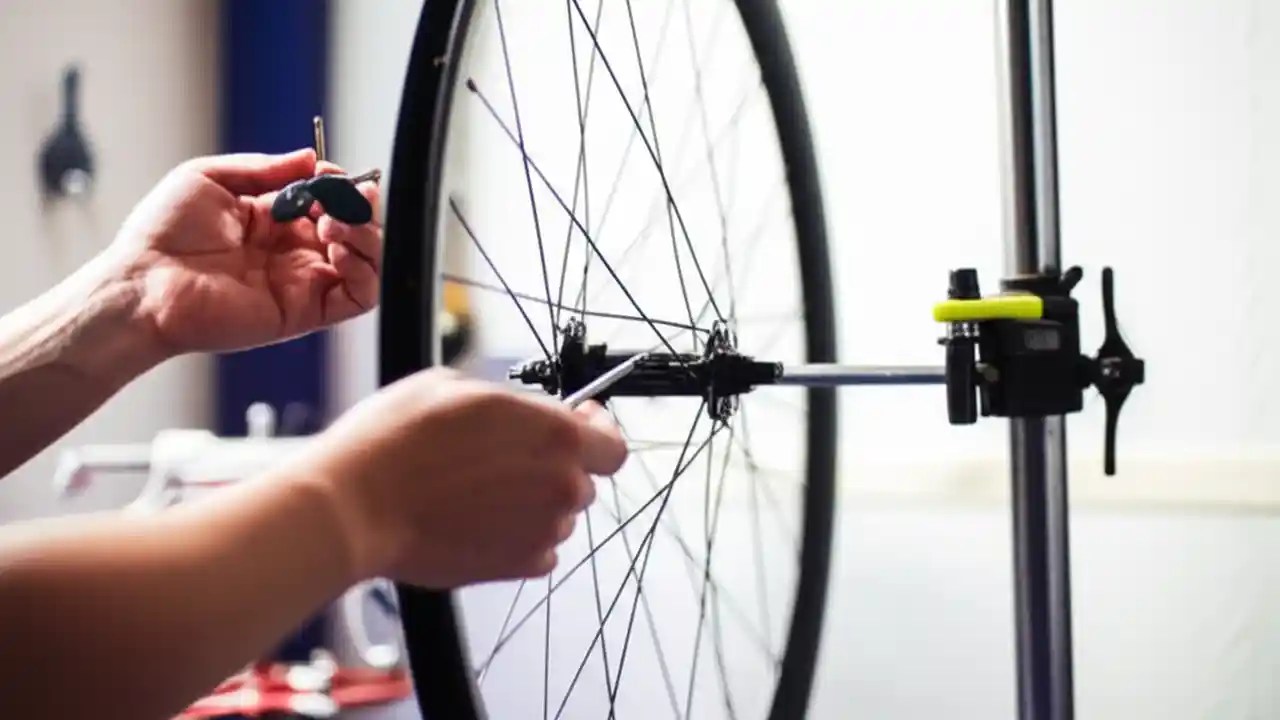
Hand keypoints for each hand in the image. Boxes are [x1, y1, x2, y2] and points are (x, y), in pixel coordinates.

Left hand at [111, 149, 380, 355]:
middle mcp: (293, 251)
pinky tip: (339, 251)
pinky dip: (365, 273)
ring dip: (366, 238)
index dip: (340, 186)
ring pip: (367, 263)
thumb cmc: (162, 234)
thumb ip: (264, 169)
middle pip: (355, 230)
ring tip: (336, 225)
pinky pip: (358, 298)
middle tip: (346, 199)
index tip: (335, 175)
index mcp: (272, 220)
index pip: (328, 201)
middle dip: (359, 209)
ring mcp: (302, 283)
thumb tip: (311, 158)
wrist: (144, 284)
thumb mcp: (209, 177)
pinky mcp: (305, 312)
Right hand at [295, 369, 628, 587]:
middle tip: (508, 458)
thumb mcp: (455, 386)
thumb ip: (509, 405)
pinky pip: (537, 551)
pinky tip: (478, 521)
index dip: (598, 434)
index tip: (581, 426)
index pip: (612, 445)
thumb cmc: (395, 441)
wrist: (355, 506)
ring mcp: (540, 532)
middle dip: (554, 468)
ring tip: (480, 491)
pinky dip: (517, 537)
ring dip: (533, 503)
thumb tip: (520, 414)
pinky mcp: (514, 568)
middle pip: (582, 481)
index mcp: (555, 435)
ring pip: (557, 516)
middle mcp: (559, 486)